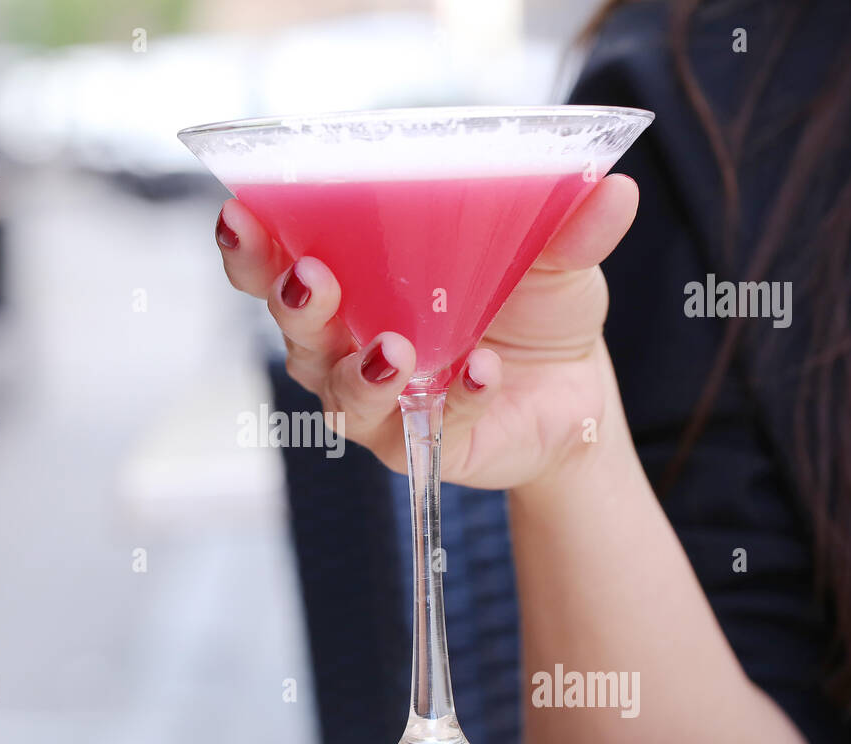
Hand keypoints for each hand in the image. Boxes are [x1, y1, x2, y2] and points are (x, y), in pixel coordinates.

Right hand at [213, 174, 639, 489]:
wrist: (576, 391)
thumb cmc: (534, 311)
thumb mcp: (553, 261)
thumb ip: (566, 229)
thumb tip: (612, 188)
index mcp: (357, 286)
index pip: (280, 265)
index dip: (251, 247)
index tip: (238, 213)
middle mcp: (350, 347)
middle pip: (296, 333)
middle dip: (294, 305)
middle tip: (310, 279)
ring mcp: (380, 404)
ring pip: (340, 395)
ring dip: (361, 371)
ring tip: (395, 348)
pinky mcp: (420, 448)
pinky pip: (421, 429)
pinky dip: (454, 398)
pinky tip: (482, 372)